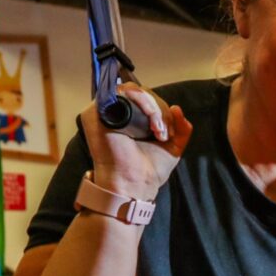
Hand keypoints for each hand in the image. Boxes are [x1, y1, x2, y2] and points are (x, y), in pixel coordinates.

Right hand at [81, 83, 192, 201]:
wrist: (133, 185)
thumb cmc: (148, 170)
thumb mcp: (172, 147)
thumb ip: (180, 128)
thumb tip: (178, 108)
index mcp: (130, 118)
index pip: (146, 98)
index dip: (161, 109)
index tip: (169, 133)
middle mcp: (115, 113)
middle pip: (141, 92)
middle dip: (159, 109)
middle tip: (163, 133)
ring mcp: (103, 112)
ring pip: (132, 90)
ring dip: (152, 107)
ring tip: (158, 131)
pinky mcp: (95, 113)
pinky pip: (119, 93)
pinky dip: (140, 102)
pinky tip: (150, 123)